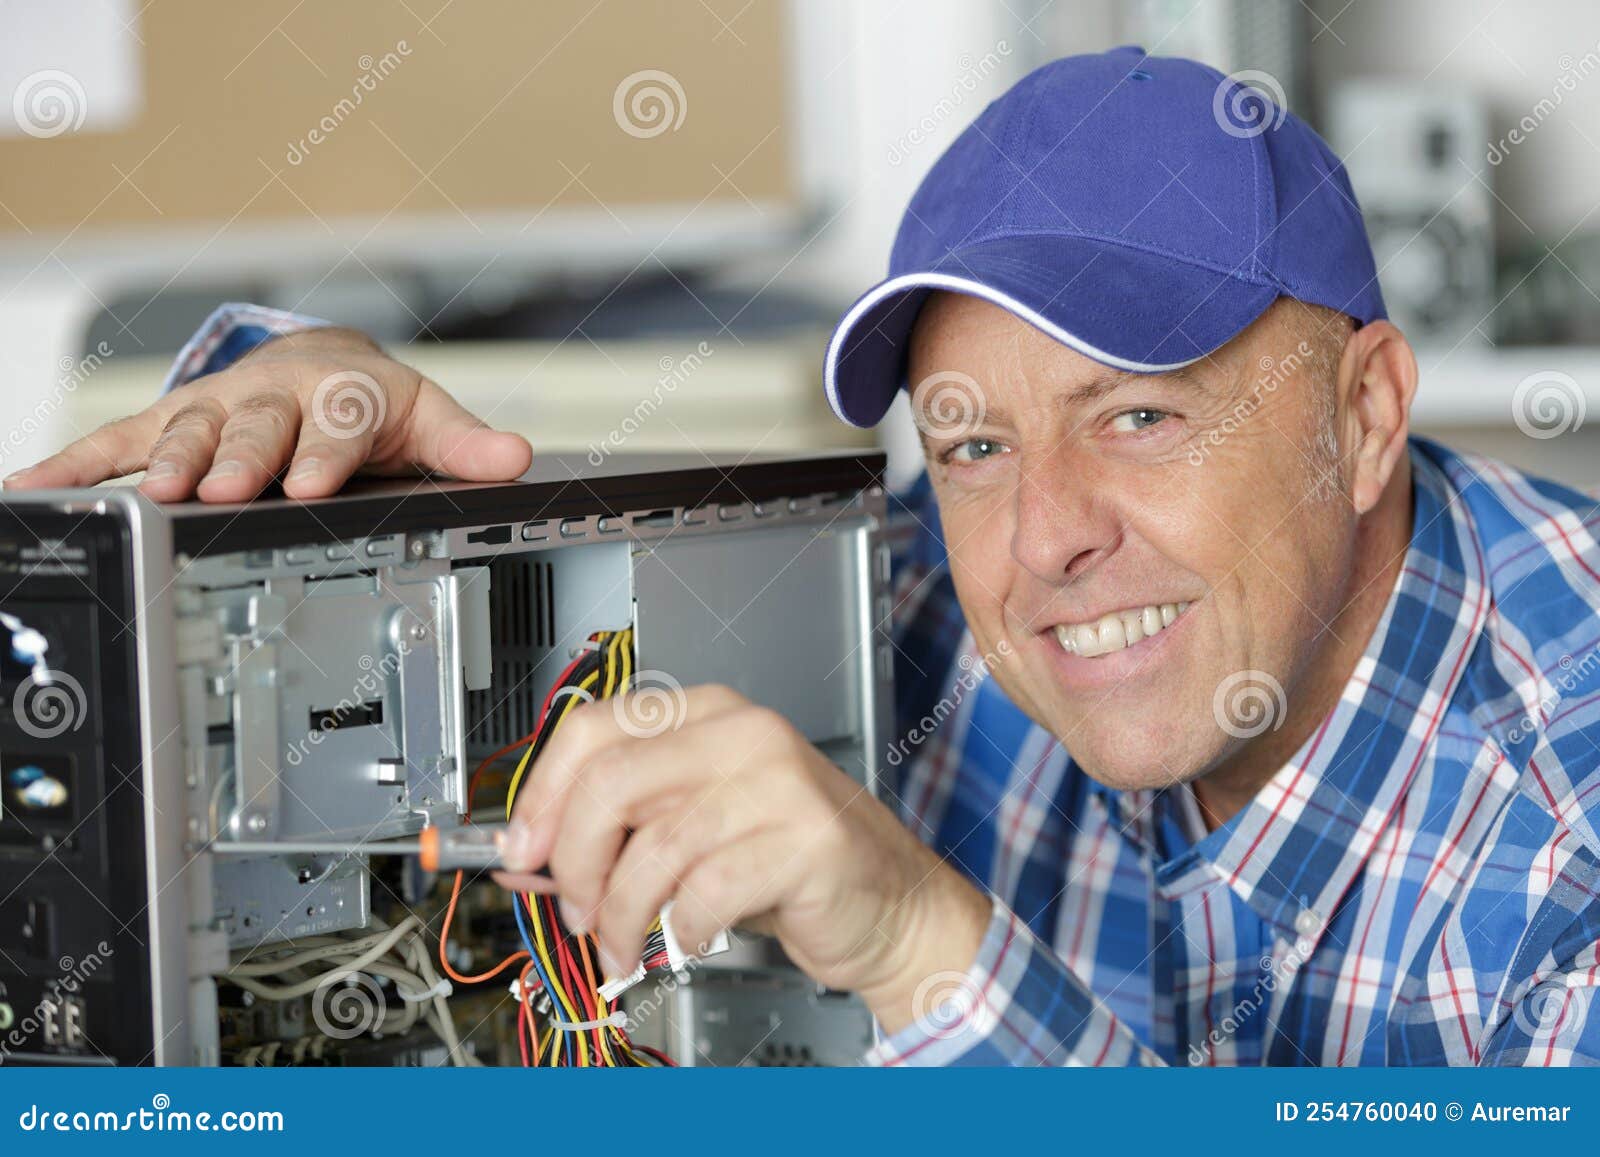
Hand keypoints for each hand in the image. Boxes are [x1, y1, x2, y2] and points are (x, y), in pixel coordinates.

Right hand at [4, 327, 531, 501]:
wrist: (329, 365)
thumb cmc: (377, 404)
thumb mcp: (428, 421)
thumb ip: (465, 446)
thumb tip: (518, 458)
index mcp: (344, 392)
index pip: (338, 421)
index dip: (324, 453)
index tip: (312, 484)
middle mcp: (277, 394)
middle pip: (257, 424)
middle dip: (240, 456)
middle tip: (224, 487)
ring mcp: (222, 405)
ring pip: (191, 428)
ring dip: (172, 460)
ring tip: (155, 493)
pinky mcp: (177, 420)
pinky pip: (122, 439)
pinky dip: (80, 462)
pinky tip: (38, 485)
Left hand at [493, 684, 991, 1033]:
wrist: (892, 906)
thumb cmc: (788, 868)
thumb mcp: (691, 833)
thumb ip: (614, 833)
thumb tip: (523, 856)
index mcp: (708, 714)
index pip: (593, 728)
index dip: (541, 795)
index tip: (521, 850)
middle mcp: (742, 735)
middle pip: (610, 782)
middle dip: (574, 861)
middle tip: (575, 910)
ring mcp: (779, 783)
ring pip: (652, 848)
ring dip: (621, 915)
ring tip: (623, 944)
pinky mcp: (806, 842)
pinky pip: (705, 892)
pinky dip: (681, 930)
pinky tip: (690, 937)